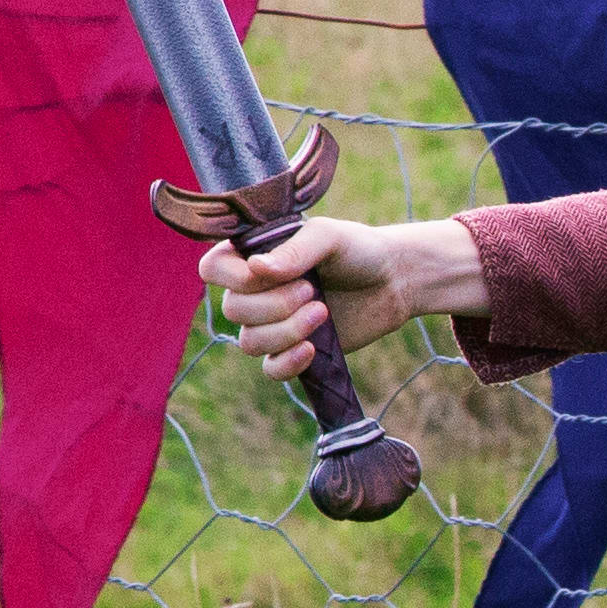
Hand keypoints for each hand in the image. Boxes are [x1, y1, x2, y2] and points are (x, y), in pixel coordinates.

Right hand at [200, 214, 477, 371]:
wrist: (394, 281)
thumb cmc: (358, 249)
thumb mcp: (328, 237)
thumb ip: (294, 250)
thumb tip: (257, 269)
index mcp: (253, 255)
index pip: (212, 269)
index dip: (235, 277)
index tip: (273, 272)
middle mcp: (254, 290)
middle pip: (233, 310)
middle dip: (275, 304)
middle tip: (313, 290)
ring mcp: (271, 323)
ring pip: (250, 342)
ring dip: (286, 331)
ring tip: (323, 311)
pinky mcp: (292, 350)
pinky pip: (270, 369)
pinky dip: (288, 362)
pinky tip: (313, 348)